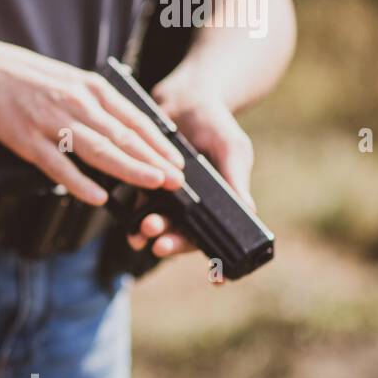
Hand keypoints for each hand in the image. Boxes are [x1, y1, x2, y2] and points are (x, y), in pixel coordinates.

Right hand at [0, 33, 186, 204]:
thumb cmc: (23, 77)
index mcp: (88, 87)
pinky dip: (79, 182)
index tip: (178, 162)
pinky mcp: (26, 139)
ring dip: (129, 169)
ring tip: (153, 184)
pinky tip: (98, 196)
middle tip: (177, 180)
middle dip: (154, 159)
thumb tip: (125, 126)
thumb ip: (95, 101)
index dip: (159, 143)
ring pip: (97, 150)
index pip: (133, 118)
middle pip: (122, 136)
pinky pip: (58, 165)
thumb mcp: (67, 79)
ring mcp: (50, 121)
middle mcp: (75, 103)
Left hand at [127, 82, 256, 263]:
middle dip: (174, 243)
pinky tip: (128, 221)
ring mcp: (170, 198)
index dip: (219, 259)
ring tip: (143, 233)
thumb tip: (249, 211)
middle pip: (186, 236)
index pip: (220, 236)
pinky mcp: (146, 184)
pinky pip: (140, 206)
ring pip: (162, 225)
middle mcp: (195, 205)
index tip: (217, 278)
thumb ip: (235, 177)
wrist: (184, 99)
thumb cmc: (216, 124)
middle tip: (161, 244)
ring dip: (152, 233)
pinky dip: (133, 216)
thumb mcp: (231, 148)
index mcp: (221, 201)